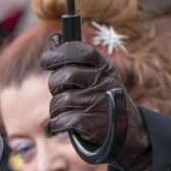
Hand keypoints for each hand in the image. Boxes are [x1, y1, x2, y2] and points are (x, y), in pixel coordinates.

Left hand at [40, 38, 150, 170]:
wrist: (125, 132)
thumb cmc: (102, 99)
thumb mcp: (94, 76)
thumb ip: (73, 59)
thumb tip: (55, 38)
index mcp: (104, 68)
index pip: (80, 51)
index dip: (60, 53)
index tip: (45, 60)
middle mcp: (103, 82)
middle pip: (64, 77)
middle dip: (55, 85)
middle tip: (59, 92)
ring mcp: (99, 102)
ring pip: (59, 101)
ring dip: (56, 110)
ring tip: (64, 113)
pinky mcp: (93, 123)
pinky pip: (61, 120)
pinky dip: (55, 126)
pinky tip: (59, 127)